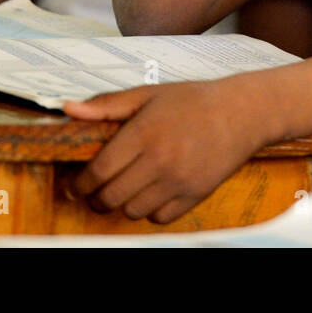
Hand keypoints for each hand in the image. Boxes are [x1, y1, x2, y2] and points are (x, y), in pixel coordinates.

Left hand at [64, 79, 267, 223]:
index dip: (79, 185)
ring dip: (122, 204)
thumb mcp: (149, 94)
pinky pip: (159, 218)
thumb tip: (68, 109)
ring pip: (132, 211)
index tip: (74, 187)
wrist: (243, 113)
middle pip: (110, 197)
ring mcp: (179, 181)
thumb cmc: (194, 101)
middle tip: (94, 192)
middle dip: (95, 199)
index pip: (98, 171)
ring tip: (125, 190)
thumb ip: (107, 105)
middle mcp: (160, 160)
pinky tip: (151, 194)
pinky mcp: (195, 195)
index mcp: (144, 133)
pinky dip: (150, 211)